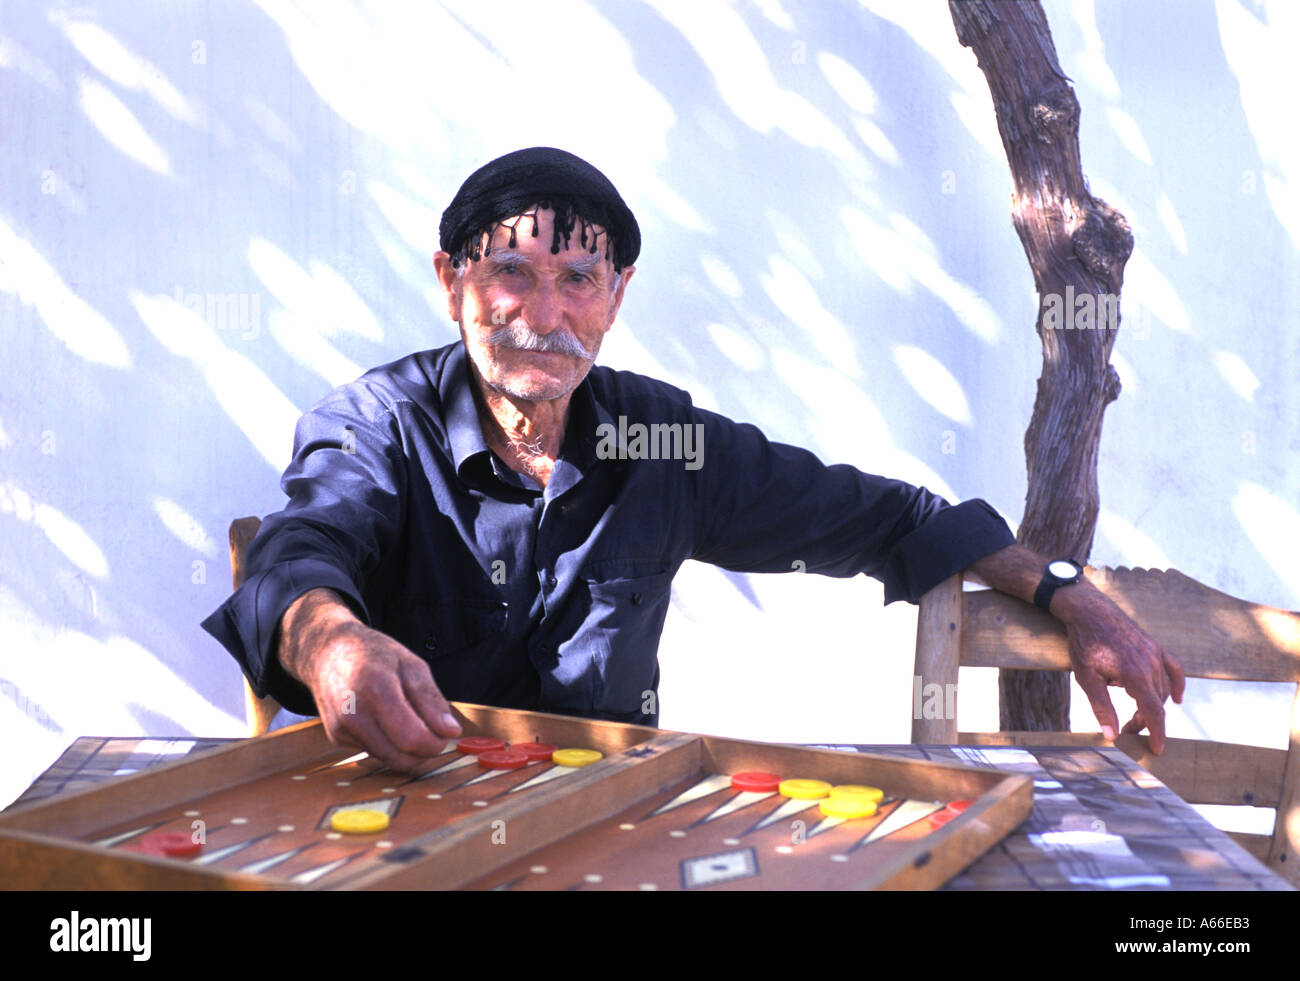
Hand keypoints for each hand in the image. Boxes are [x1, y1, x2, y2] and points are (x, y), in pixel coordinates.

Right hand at [279, 589, 461, 771]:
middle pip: (400, 758)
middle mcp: (354, 714)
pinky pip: (374, 752)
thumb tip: (450, 731)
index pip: (411, 738)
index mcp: (376, 689)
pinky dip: (389, 744)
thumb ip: (432, 700)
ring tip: (413, 723)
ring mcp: (342, 729)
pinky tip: (387, 721)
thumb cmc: (373, 654)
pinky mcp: (336, 738)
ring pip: (388, 760)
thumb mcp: (411, 664)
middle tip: (435, 733)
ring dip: (408, 751)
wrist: (327, 651)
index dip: (435, 743)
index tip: (446, 733)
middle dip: (425, 752)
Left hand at [1059, 592, 1185, 753]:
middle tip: (1127, 729)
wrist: (1088, 610)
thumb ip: (1101, 707)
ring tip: (1134, 713)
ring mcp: (1155, 653)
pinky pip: (1173, 668)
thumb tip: (1112, 736)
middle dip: (1145, 720)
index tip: (1157, 750)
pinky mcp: (1154, 645)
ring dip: (1152, 705)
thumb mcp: (1086, 678)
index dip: (1157, 734)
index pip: (1154, 712)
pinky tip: (1175, 698)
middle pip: (1157, 702)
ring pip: (1162, 688)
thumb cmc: (1084, 643)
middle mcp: (1150, 664)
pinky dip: (1176, 684)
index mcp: (1135, 675)